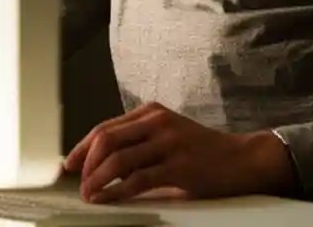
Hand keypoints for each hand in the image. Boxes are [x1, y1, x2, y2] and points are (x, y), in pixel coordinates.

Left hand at [62, 102, 294, 203]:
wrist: (243, 159)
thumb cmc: (204, 151)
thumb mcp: (168, 135)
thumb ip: (139, 141)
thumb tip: (102, 163)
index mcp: (151, 112)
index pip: (105, 127)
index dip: (83, 147)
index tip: (70, 164)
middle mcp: (157, 122)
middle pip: (106, 139)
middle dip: (86, 163)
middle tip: (78, 182)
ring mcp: (168, 143)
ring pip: (118, 160)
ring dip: (97, 180)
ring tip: (89, 194)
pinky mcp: (178, 166)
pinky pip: (137, 179)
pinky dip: (116, 192)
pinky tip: (107, 199)